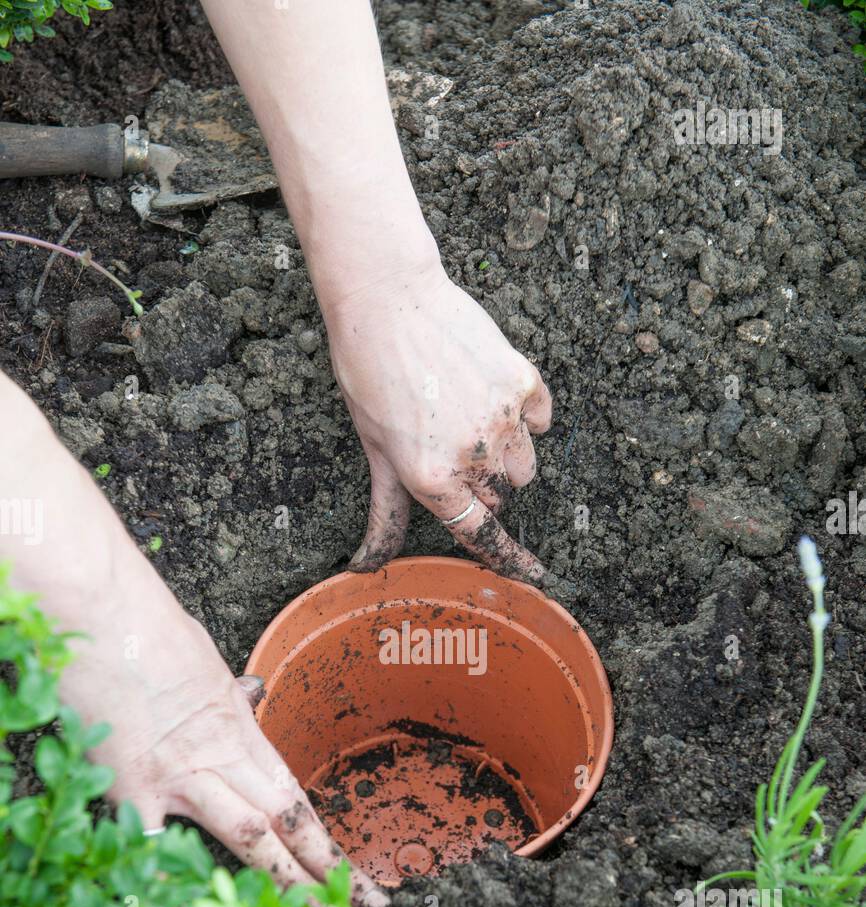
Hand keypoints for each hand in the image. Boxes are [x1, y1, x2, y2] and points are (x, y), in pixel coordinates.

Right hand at [59, 591, 388, 906]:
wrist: (101, 607)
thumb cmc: (145, 625)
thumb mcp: (204, 660)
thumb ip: (228, 693)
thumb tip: (250, 694)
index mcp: (240, 729)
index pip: (295, 799)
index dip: (328, 845)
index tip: (361, 878)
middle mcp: (220, 756)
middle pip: (286, 823)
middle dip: (327, 873)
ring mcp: (179, 773)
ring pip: (246, 836)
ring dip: (282, 884)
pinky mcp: (132, 782)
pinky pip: (154, 844)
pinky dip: (167, 882)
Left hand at [324, 263, 551, 578]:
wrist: (387, 298)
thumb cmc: (368, 375)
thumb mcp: (374, 450)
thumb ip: (387, 511)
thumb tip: (368, 564)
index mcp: (430, 478)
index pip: (480, 533)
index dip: (508, 558)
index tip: (534, 576)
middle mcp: (472, 455)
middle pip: (501, 497)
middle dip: (484, 487)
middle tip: (452, 449)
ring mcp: (502, 418)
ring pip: (524, 465)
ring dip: (507, 457)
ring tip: (470, 418)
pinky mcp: (522, 380)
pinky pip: (541, 419)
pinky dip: (526, 416)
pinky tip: (491, 391)